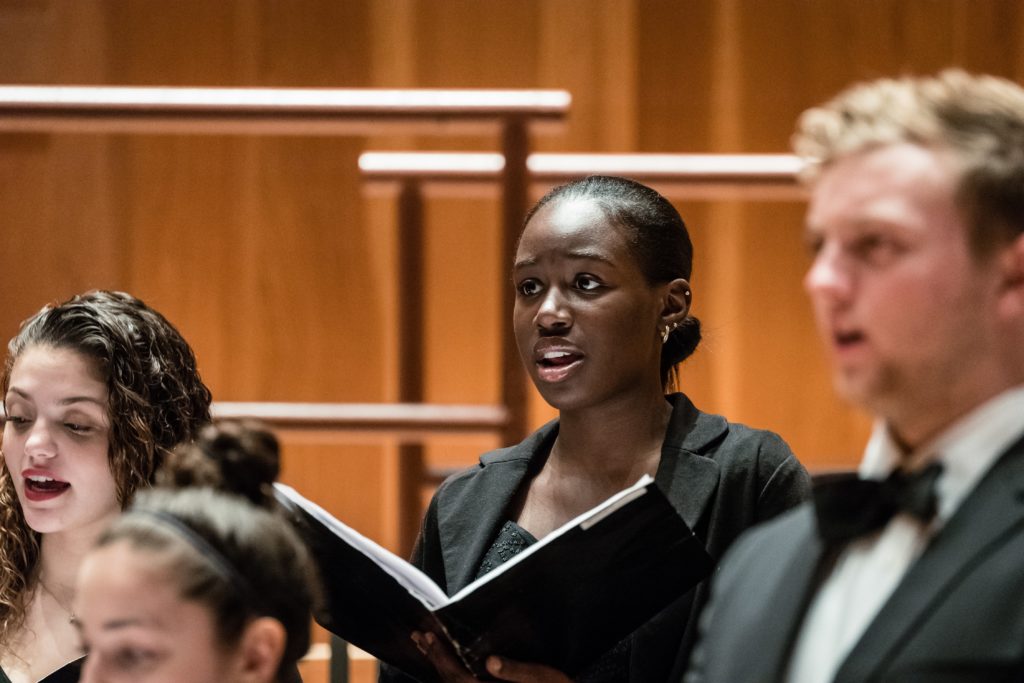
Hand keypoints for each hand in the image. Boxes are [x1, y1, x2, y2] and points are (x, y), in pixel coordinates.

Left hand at [412, 631, 572, 682]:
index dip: (442, 656)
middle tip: (419, 636)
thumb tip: (491, 661)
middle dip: (434, 658)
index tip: (430, 637)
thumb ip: (516, 672)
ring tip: (427, 646)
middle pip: (450, 682)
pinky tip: (448, 664)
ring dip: (439, 665)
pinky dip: (450, 673)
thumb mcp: (542, 679)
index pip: (458, 676)